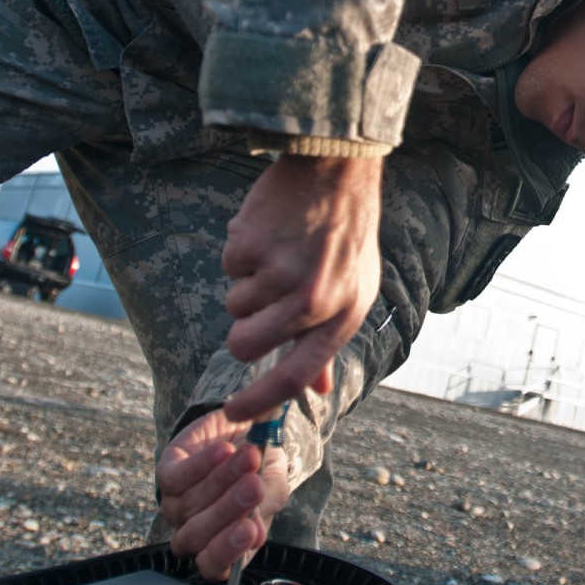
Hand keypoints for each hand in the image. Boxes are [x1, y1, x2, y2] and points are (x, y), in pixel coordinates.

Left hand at [156, 409, 289, 580]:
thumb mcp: (272, 484)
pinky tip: (224, 449)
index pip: (215, 566)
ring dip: (222, 478)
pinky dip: (202, 464)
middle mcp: (195, 531)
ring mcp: (177, 505)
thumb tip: (255, 530)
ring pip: (189, 503)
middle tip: (254, 486)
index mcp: (223, 545)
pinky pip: (176, 477)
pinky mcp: (167, 475)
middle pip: (196, 536)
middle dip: (226, 511)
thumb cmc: (259, 466)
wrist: (241, 430)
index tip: (251, 530)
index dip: (228, 552)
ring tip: (249, 456)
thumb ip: (267, 503)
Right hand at [220, 154, 382, 420]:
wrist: (335, 170)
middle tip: (258, 302)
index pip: (295, 375)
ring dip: (247, 283)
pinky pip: (228, 266)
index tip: (233, 413)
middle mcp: (312, 299)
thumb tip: (316, 389)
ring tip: (278, 253)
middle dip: (241, 332)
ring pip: (234, 304)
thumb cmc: (345, 235)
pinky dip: (241, 252)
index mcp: (342, 315)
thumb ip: (328, 338)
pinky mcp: (251, 244)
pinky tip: (269, 230)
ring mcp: (279, 272)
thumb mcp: (355, 289)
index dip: (260, 401)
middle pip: (248, 344)